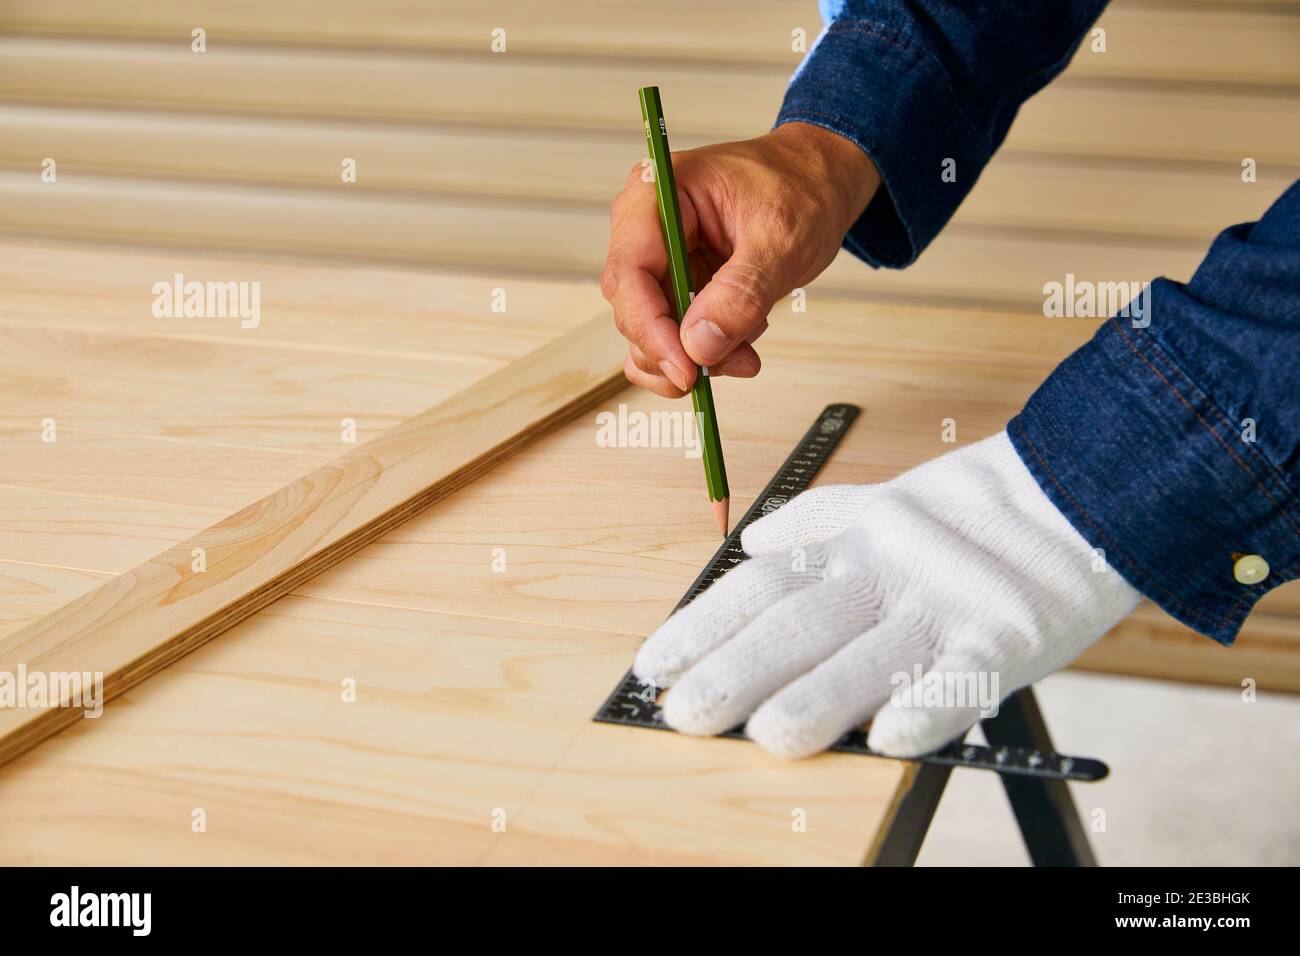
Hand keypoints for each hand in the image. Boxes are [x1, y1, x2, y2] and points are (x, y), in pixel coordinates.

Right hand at [601, 122, 879, 397]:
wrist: (818, 181)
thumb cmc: (800, 188)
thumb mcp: (782, 239)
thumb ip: (741, 293)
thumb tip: (699, 344)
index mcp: (659, 195)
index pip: (630, 273)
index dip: (651, 329)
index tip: (686, 370)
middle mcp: (646, 226)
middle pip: (633, 308)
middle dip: (677, 348)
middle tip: (732, 362)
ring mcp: (658, 258)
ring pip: (650, 330)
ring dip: (695, 355)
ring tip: (747, 348)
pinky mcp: (674, 283)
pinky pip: (671, 333)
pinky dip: (702, 351)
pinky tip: (740, 342)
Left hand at [634, 432, 1140, 757]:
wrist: (1082, 491)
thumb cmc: (974, 514)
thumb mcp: (883, 501)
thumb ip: (816, 521)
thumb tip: (753, 543)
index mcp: (855, 542)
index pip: (762, 586)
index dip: (705, 626)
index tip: (655, 667)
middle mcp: (890, 571)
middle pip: (800, 624)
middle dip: (737, 671)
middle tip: (685, 714)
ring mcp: (948, 605)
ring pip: (871, 655)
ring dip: (817, 698)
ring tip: (767, 736)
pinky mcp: (1010, 638)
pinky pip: (963, 677)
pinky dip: (925, 706)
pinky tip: (885, 738)